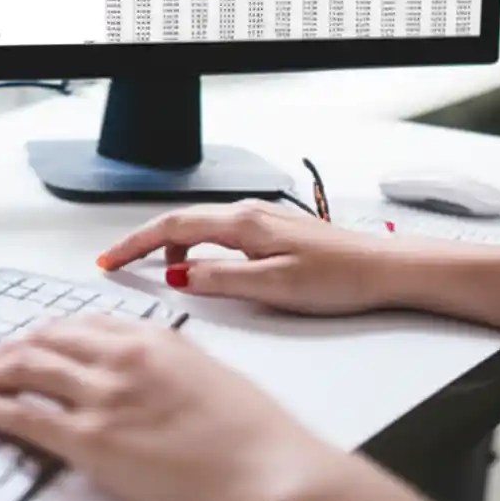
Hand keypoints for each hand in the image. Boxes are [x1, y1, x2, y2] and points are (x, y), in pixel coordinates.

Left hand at [0, 316, 435, 500]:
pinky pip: (23, 414)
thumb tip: (142, 375)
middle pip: (45, 339)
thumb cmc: (256, 437)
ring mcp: (102, 396)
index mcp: (153, 338)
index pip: (82, 322)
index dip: (47, 331)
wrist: (272, 476)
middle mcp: (122, 357)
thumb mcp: (209, 378)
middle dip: (11, 347)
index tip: (32, 338)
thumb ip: (167, 366)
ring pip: (25, 367)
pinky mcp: (90, 439)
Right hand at [98, 200, 403, 314]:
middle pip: (180, 221)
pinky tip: (205, 270)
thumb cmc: (341, 278)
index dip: (135, 244)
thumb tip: (180, 276)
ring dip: (174, 248)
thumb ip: (220, 279)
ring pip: (201, 227)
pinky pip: (221, 233)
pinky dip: (199, 248)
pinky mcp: (273, 231)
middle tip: (121, 264)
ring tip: (163, 275)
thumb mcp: (272, 287)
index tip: (110, 260)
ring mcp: (261, 220)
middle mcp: (248, 213)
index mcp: (242, 223)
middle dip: (146, 243)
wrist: (389, 269)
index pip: (171, 227)